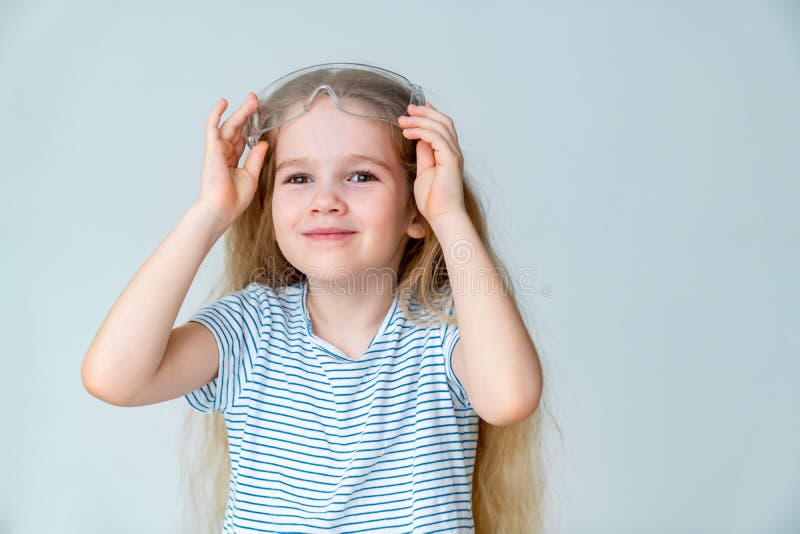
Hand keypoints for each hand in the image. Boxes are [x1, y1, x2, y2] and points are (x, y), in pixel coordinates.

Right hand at [196, 93, 268, 229]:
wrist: (221, 210)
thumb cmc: (233, 199)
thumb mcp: (251, 175)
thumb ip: (256, 158)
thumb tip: (263, 142)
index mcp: (232, 160)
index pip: (242, 138)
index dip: (250, 126)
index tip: (259, 115)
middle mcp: (224, 153)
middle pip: (237, 128)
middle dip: (246, 113)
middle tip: (256, 99)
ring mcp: (217, 150)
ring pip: (229, 125)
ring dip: (240, 111)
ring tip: (251, 99)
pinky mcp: (212, 150)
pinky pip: (212, 128)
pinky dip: (216, 114)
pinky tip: (223, 103)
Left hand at [398, 103, 466, 223]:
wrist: (443, 215)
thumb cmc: (433, 200)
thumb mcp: (424, 171)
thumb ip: (424, 155)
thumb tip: (419, 140)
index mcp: (448, 154)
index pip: (442, 127)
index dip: (430, 114)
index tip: (414, 110)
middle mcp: (454, 151)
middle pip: (443, 121)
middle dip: (425, 112)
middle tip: (408, 109)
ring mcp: (454, 154)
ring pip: (440, 126)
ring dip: (420, 120)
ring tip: (404, 119)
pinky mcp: (450, 159)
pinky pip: (436, 137)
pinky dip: (421, 131)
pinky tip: (408, 133)